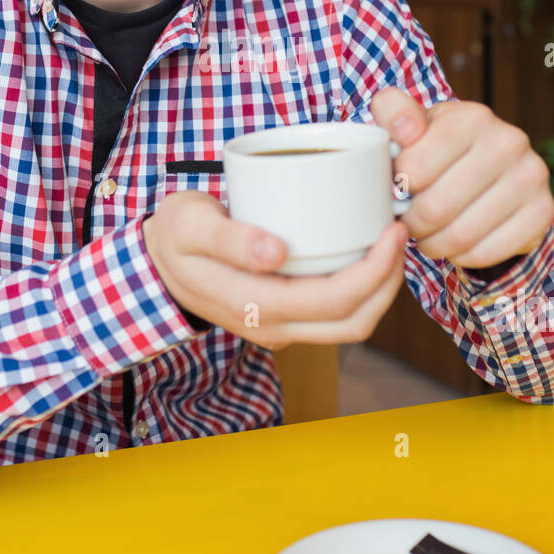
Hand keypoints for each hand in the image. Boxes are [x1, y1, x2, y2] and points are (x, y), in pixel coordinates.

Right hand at [141, 189, 407, 350]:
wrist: (154, 266)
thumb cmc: (174, 237)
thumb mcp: (189, 225)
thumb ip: (228, 238)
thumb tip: (276, 252)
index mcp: (252, 306)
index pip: (332, 301)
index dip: (373, 271)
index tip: (391, 230)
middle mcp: (272, 327)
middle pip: (353, 320)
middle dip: (388, 280)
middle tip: (399, 231)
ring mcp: (279, 328)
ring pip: (349, 326)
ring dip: (380, 290)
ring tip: (390, 245)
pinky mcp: (284, 319)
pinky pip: (334, 317)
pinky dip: (361, 291)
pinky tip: (365, 256)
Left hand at [370, 88, 553, 267]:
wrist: (493, 168)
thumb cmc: (440, 147)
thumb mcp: (411, 122)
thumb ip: (393, 112)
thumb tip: (406, 131)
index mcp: (472, 117)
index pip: (414, 168)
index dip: (399, 188)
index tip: (401, 188)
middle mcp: (509, 141)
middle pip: (436, 207)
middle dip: (413, 223)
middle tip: (410, 222)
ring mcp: (532, 177)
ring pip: (461, 236)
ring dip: (434, 244)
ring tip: (428, 235)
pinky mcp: (543, 211)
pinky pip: (488, 253)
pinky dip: (463, 257)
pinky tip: (457, 244)